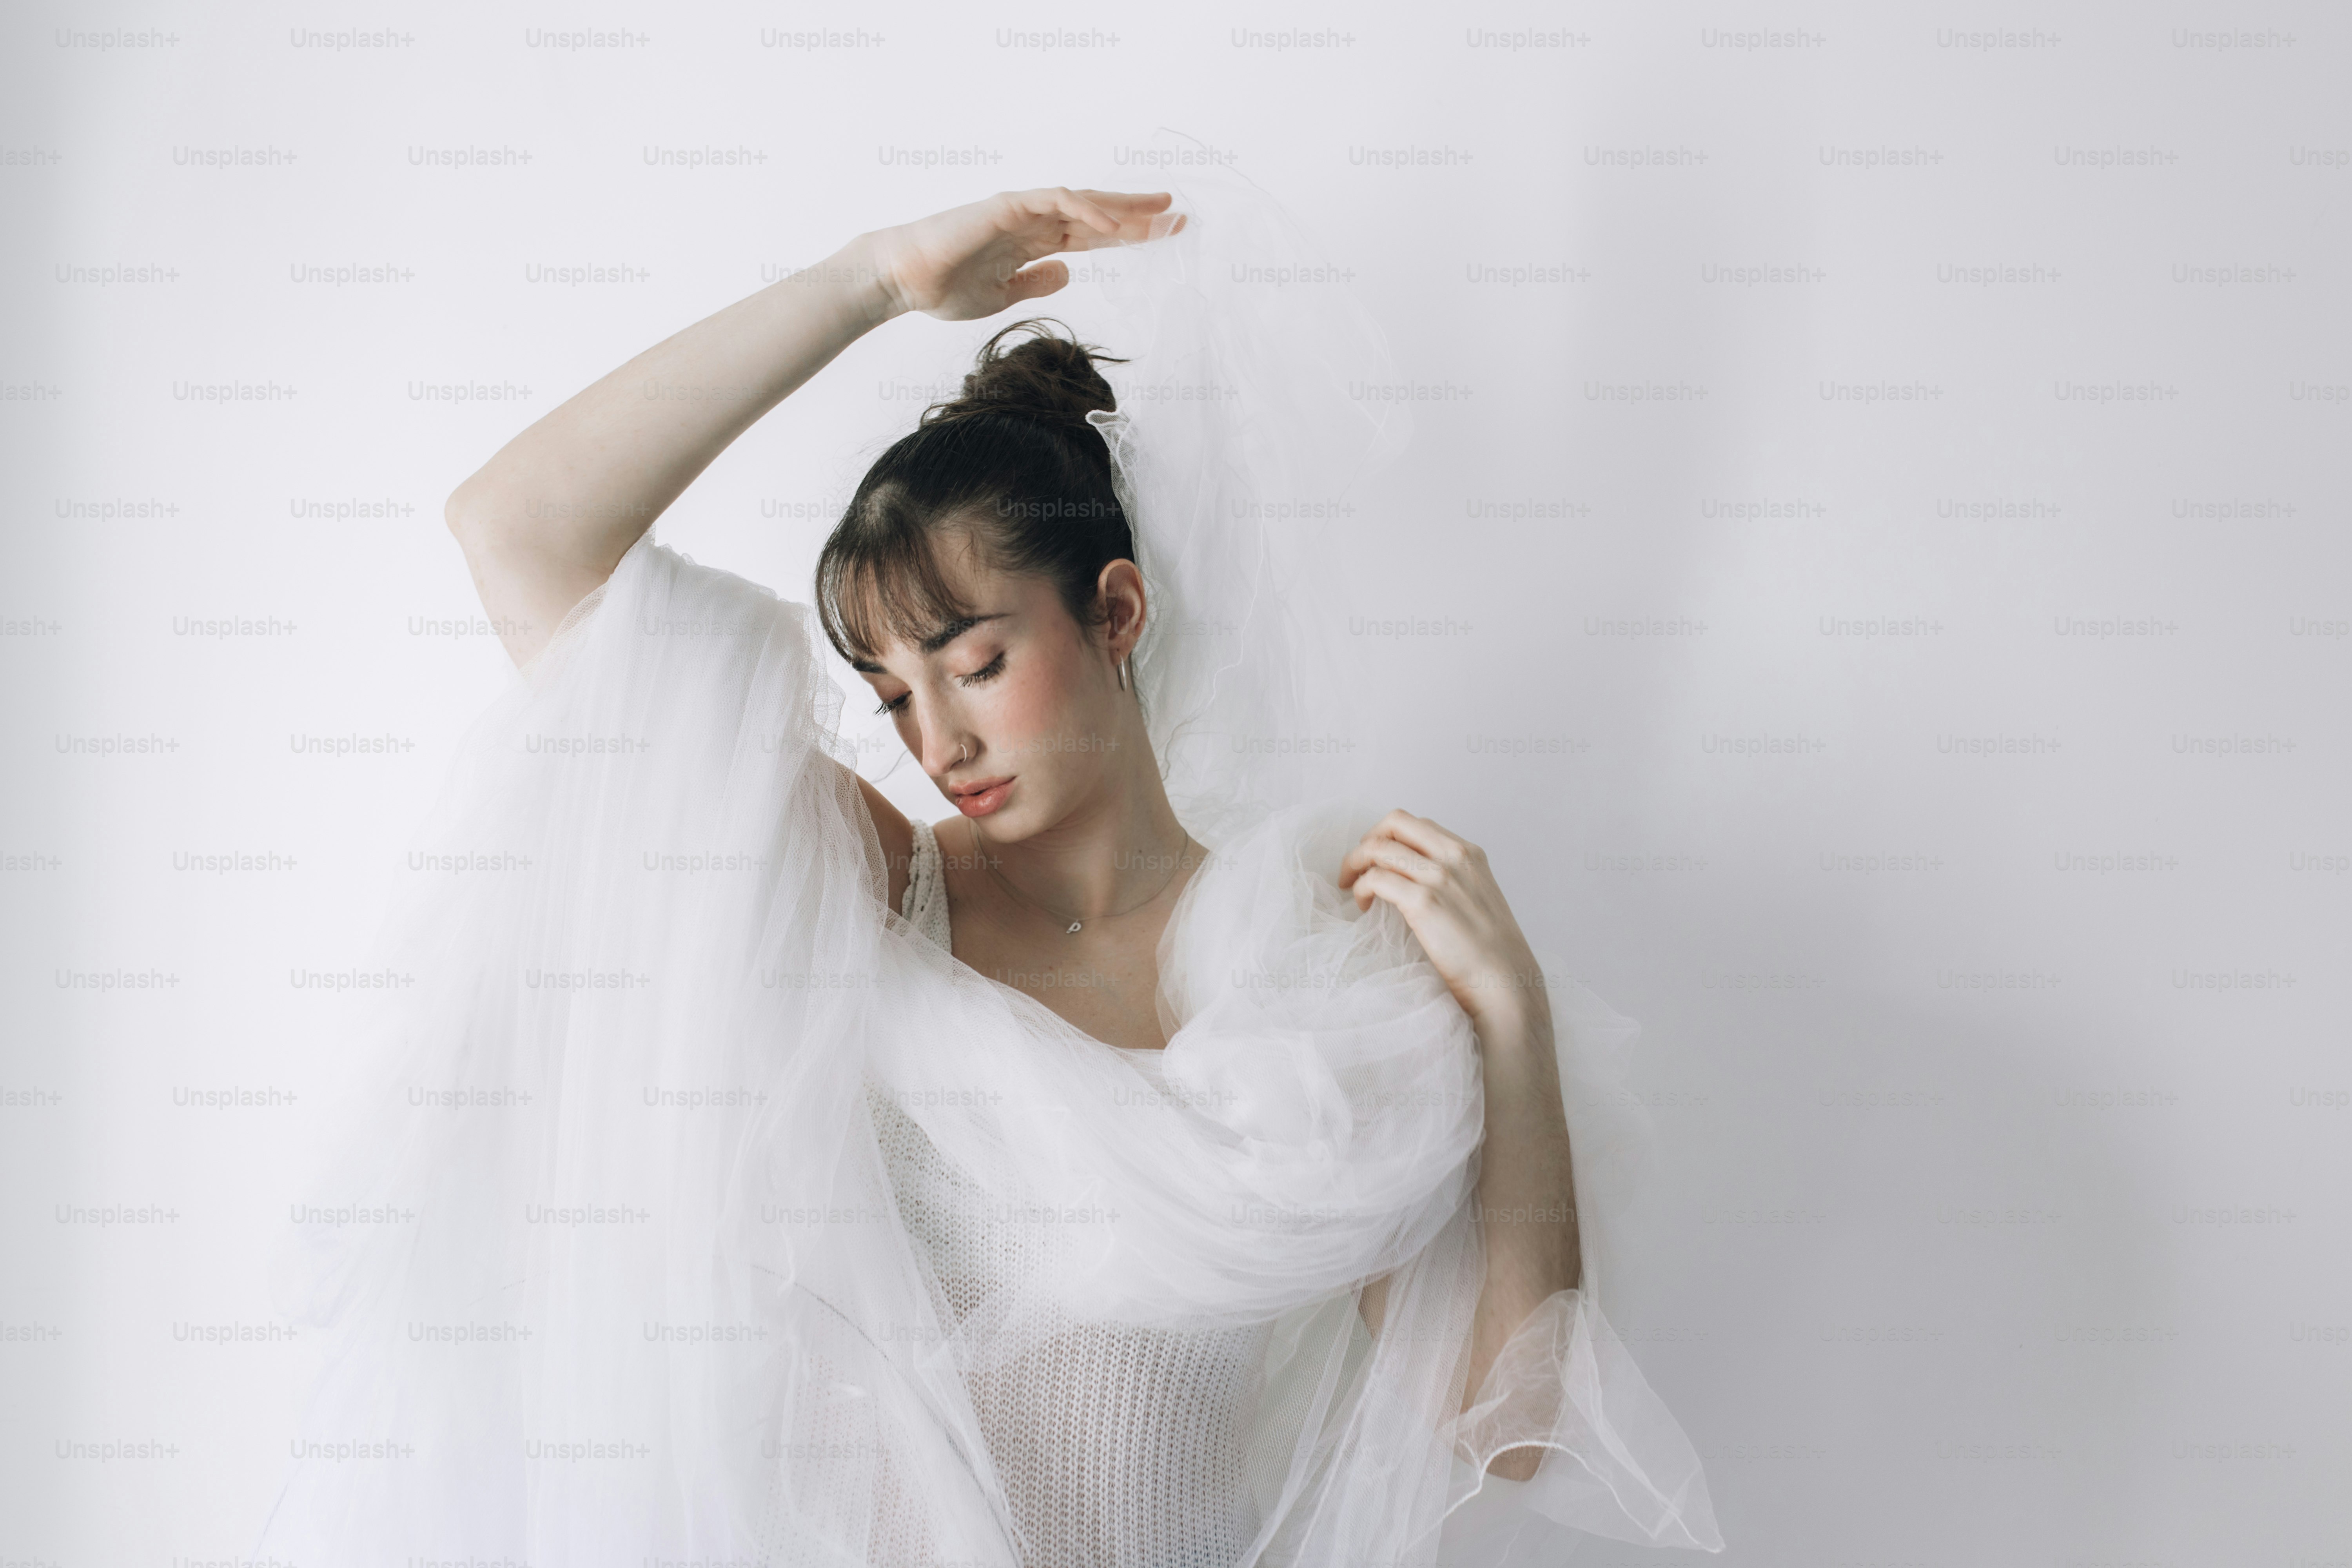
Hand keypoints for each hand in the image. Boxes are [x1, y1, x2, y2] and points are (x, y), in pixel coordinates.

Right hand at [864, 187, 1182, 321]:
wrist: (903, 281)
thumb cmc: (944, 288)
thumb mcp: (1002, 296)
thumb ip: (1036, 281)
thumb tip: (1068, 274)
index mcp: (1032, 242)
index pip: (1090, 234)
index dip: (1128, 234)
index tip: (1164, 235)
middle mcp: (1031, 221)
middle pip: (1096, 213)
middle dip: (1138, 214)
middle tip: (1179, 215)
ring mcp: (1020, 210)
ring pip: (1082, 201)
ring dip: (1122, 207)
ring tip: (1159, 213)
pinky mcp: (1006, 206)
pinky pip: (1054, 202)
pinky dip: (1086, 210)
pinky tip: (1114, 224)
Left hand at [1337, 810, 1552, 1039]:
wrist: (1504, 980)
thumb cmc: (1489, 950)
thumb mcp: (1476, 896)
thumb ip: (1450, 877)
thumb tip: (1410, 874)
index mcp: (1469, 853)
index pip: (1417, 824)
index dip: (1389, 837)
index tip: (1376, 859)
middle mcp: (1454, 856)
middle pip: (1394, 823)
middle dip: (1367, 841)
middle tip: (1356, 867)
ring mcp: (1439, 877)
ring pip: (1378, 848)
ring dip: (1356, 865)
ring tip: (1352, 888)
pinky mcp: (1423, 902)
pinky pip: (1375, 879)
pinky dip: (1361, 888)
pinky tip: (1363, 906)